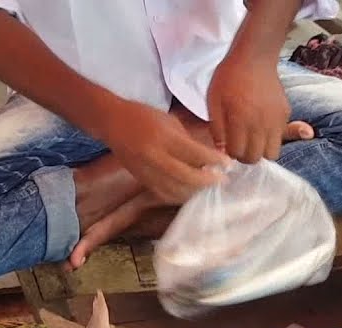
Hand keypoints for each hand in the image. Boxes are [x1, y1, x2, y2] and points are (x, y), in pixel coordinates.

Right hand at [95, 99, 228, 203]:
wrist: (113, 122)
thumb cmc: (145, 117)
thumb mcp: (170, 121)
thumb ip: (188, 141)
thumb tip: (210, 159)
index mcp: (164, 136)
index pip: (195, 153)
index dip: (214, 160)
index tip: (228, 164)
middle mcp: (155, 155)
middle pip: (186, 176)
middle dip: (208, 181)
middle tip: (222, 180)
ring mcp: (146, 170)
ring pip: (175, 189)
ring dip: (195, 191)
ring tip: (208, 187)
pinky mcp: (141, 179)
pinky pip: (163, 193)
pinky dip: (179, 195)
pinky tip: (190, 192)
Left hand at [207, 50, 290, 162]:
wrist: (254, 56)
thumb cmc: (229, 76)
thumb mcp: (214, 100)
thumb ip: (216, 128)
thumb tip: (222, 149)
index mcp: (240, 121)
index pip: (237, 154)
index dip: (231, 152)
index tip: (228, 144)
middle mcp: (260, 124)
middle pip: (255, 158)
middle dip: (245, 155)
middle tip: (240, 144)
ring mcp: (275, 121)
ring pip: (272, 153)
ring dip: (261, 150)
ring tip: (253, 139)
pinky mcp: (285, 115)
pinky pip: (280, 137)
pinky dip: (271, 137)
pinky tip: (262, 125)